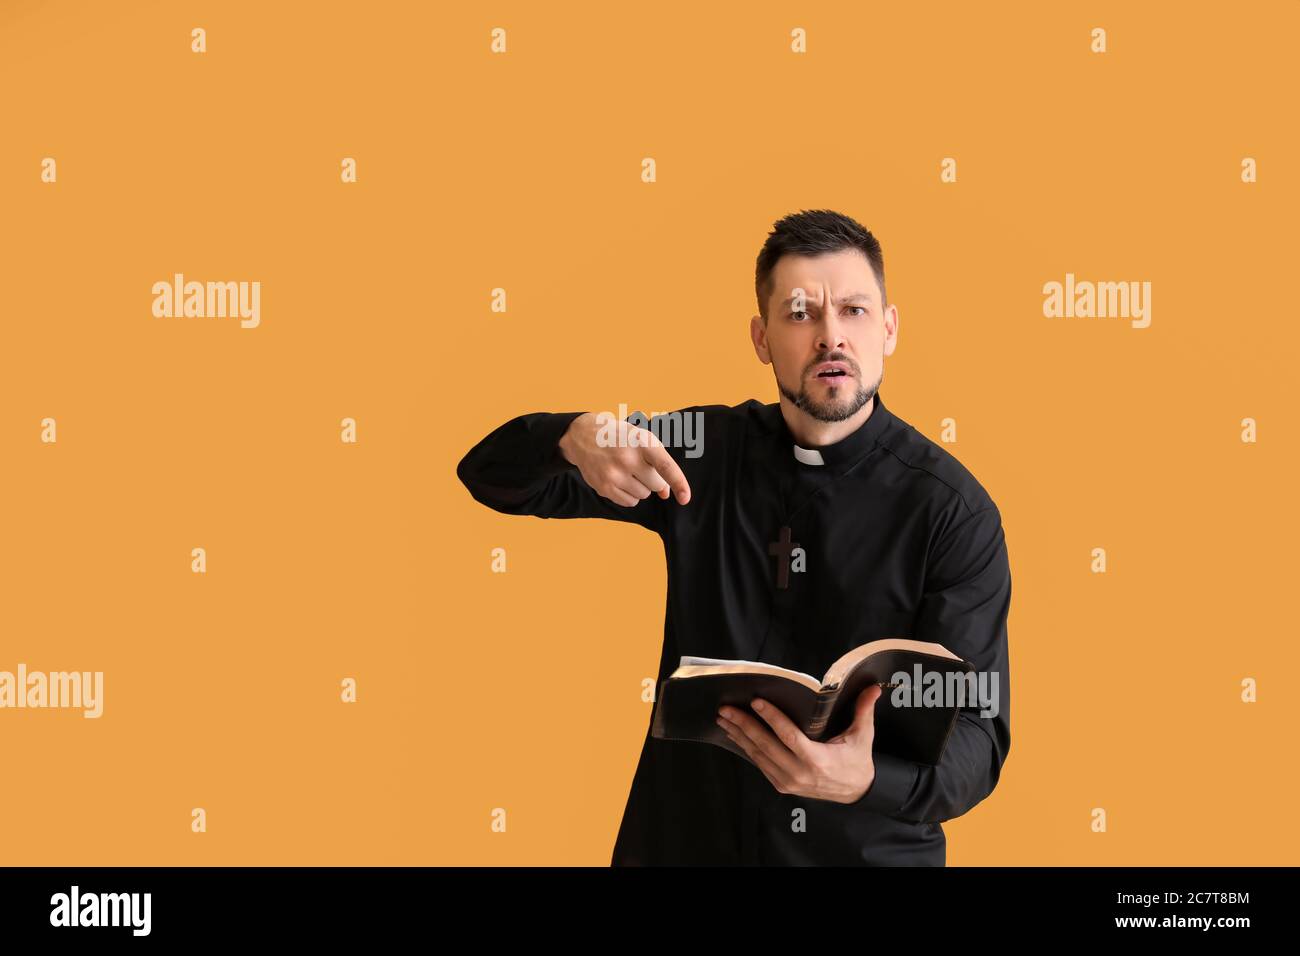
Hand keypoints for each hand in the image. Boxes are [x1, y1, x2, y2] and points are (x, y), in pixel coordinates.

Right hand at [558, 412, 691, 506]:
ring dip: (641, 487)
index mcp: (641, 440)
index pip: (665, 466)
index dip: (678, 483)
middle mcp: (627, 457)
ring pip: (643, 495)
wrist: (583, 436)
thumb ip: (658, 464)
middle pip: (656, 484)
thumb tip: (666, 494)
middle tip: (640, 466)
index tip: (685, 498)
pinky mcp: (603, 487)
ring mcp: (613, 474)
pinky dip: (630, 495)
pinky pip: (629, 502)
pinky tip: (620, 479)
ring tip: (627, 471)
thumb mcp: (641, 440)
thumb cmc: (620, 437)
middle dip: (654, 480)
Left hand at [716, 685, 882, 803]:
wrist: (855, 792)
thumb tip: (873, 687)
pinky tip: (735, 734)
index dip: (771, 718)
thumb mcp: (863, 736)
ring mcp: (788, 782)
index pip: (789, 736)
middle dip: (744, 725)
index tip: (756, 701)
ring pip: (758, 755)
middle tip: (726, 708)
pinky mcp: (782, 785)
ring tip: (724, 719)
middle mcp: (799, 773)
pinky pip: (760, 764)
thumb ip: (863, 710)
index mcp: (817, 760)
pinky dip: (746, 748)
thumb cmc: (857, 760)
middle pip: (766, 746)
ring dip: (739, 736)